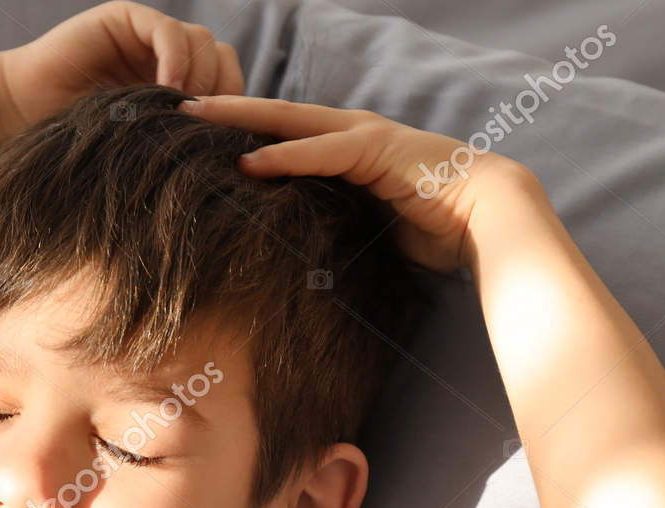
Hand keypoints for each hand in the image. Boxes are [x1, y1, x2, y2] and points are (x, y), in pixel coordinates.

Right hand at [0, 1, 243, 134]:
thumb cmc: (77, 138)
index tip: (219, 140)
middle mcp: (166, 56)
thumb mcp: (139, 143)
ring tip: (181, 111)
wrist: (23, 111)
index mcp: (175, 84)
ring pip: (202, 43)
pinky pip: (168, 31)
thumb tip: (224, 156)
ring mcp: (148, 35)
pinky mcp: (126, 19)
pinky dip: (176, 60)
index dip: (232, 108)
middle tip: (204, 126)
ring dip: (201, 79)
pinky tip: (167, 90)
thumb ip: (175, 138)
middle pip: (222, 59)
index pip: (225, 83)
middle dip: (223, 93)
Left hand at [177, 96, 536, 271]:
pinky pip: (323, 152)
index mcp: (346, 151)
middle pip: (277, 118)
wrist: (487, 220)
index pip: (283, 136)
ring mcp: (366, 137)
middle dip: (227, 111)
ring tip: (194, 118)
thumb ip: (329, 220)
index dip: (240, 132)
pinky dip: (285, 156)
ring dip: (241, 120)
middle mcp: (352, 134)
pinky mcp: (379, 151)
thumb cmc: (431, 230)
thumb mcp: (364, 225)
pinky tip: (248, 160)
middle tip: (177, 105)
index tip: (196, 135)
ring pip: (291, 122)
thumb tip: (291, 247)